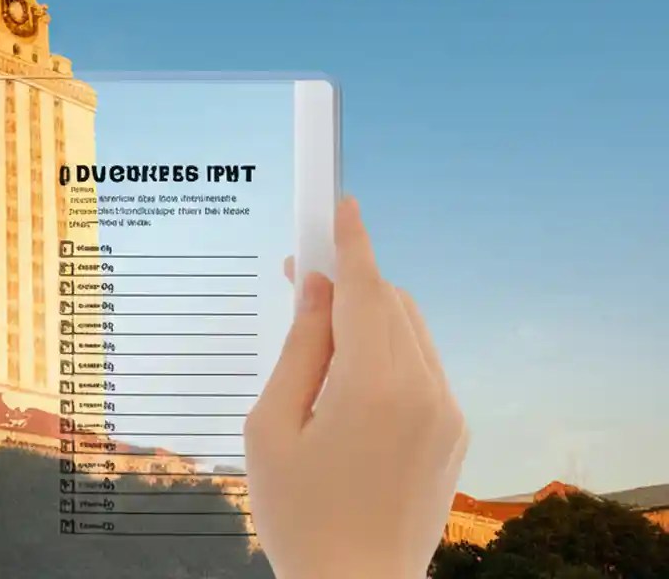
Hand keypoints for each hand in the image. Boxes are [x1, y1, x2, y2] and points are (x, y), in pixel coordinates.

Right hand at [244, 198, 467, 578]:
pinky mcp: (453, 434)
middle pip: (391, 305)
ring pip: (409, 333)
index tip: (343, 207)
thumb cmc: (301, 518)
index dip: (351, 243)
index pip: (366, 290)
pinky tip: (347, 378)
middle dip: (349, 283)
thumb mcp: (272, 428)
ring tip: (316, 337)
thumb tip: (313, 290)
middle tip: (298, 278)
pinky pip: (422, 367)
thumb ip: (298, 350)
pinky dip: (386, 352)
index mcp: (375, 388)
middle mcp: (425, 393)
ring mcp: (447, 414)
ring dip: (367, 318)